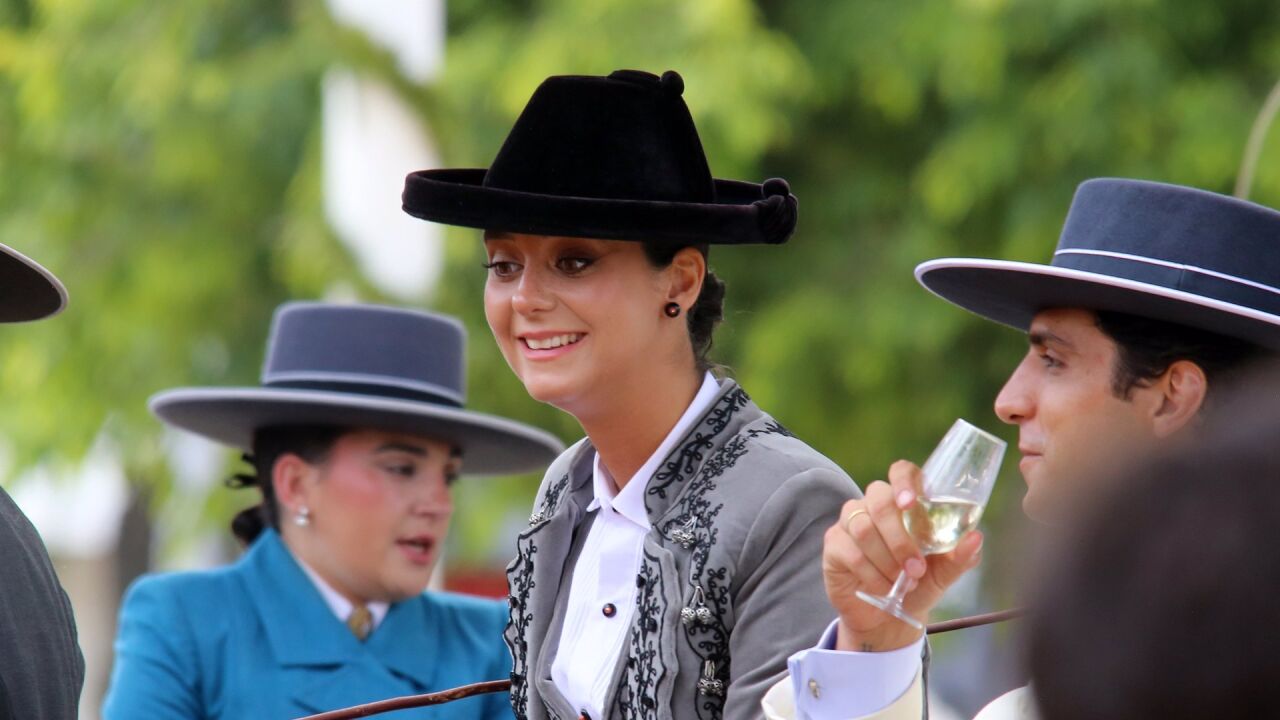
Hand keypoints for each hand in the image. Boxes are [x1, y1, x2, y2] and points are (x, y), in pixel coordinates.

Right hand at [823, 460, 983, 651]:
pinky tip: (881, 587)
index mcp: (905, 502)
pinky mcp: (834, 543)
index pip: (901, 472)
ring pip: (863, 526)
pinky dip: (870, 573)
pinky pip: (850, 551)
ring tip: (900, 582)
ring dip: (886, 559)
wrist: (888, 618)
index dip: (904, 481)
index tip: (910, 502)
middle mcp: (874, 504)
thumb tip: (976, 538)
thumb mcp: (944, 574)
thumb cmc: (918, 585)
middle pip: (879, 499)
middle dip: (899, 537)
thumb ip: (959, 556)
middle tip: (915, 568)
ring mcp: (851, 521)